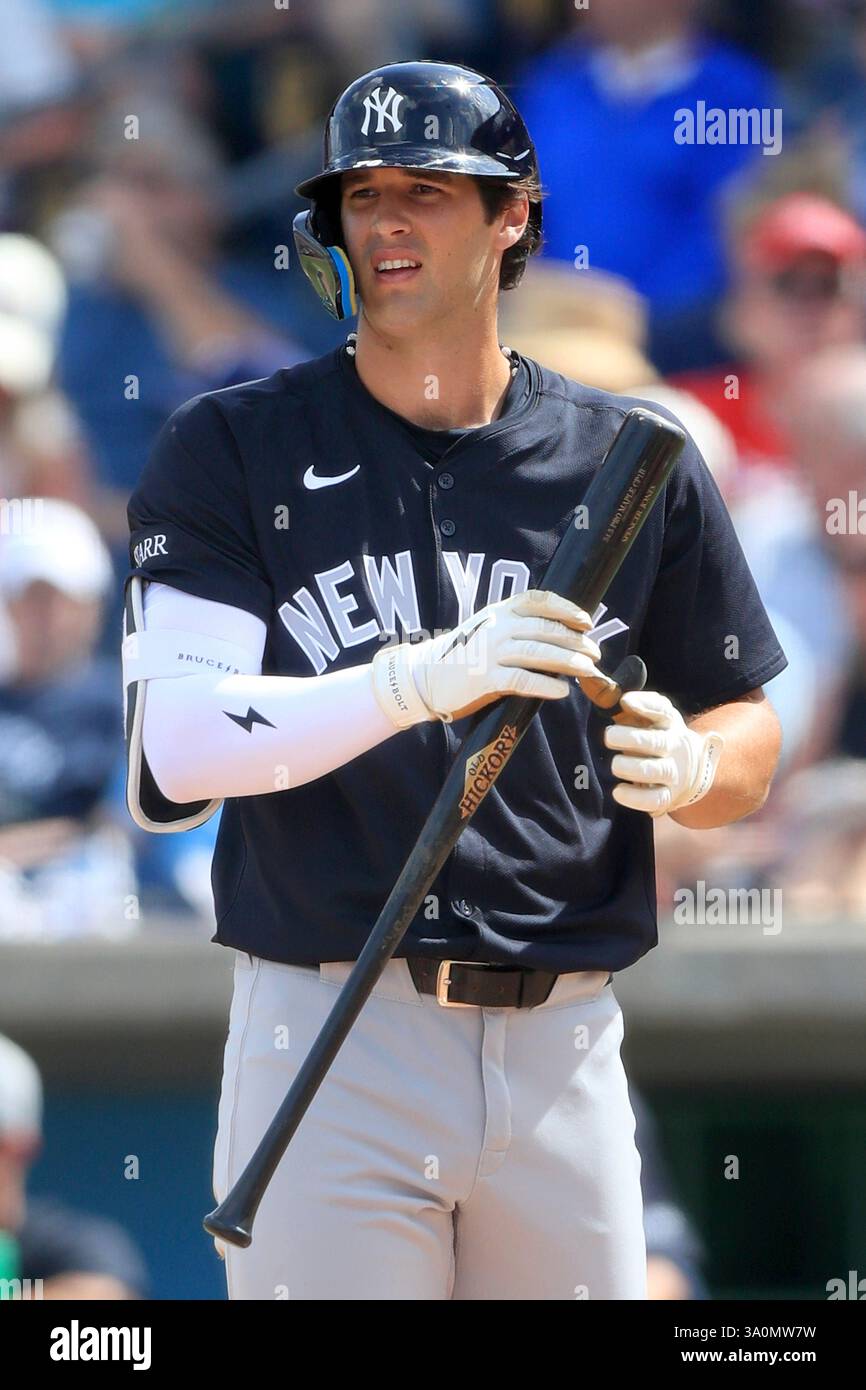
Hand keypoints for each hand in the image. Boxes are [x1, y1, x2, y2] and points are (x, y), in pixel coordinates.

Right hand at [371, 589, 607, 728]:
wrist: (423, 676)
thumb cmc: (462, 655)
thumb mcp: (487, 629)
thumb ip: (516, 629)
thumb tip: (558, 637)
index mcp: (499, 612)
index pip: (537, 600)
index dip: (565, 608)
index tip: (585, 620)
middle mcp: (496, 628)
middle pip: (544, 628)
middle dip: (575, 640)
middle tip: (595, 652)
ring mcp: (490, 653)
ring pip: (538, 653)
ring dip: (568, 661)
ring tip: (588, 669)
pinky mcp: (484, 679)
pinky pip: (522, 680)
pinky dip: (545, 685)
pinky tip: (562, 691)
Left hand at [603, 690, 723, 817]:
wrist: (688, 769)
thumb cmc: (657, 736)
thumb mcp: (654, 716)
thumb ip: (640, 704)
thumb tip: (624, 700)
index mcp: (669, 723)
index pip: (662, 711)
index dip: (645, 705)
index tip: (625, 702)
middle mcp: (674, 747)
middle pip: (657, 743)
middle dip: (631, 739)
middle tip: (609, 736)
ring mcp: (673, 773)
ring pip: (656, 771)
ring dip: (631, 767)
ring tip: (615, 764)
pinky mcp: (668, 796)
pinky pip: (654, 799)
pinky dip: (635, 797)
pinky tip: (618, 791)